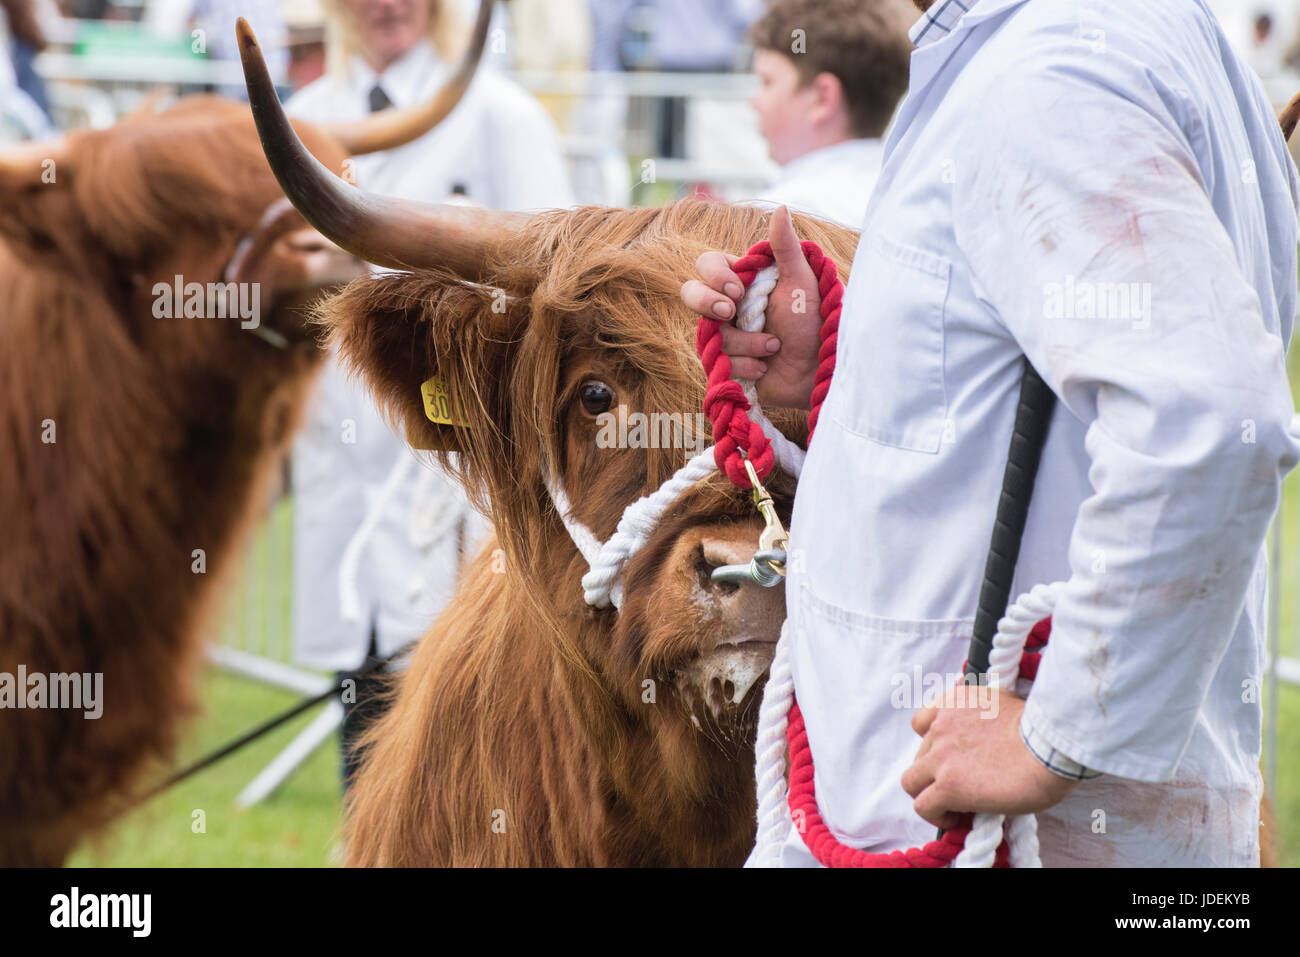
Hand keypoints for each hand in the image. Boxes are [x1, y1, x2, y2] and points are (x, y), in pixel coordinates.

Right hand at [680, 206, 824, 408]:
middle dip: (706, 302)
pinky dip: (744, 363)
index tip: (738, 289)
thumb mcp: (801, 281)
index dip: (715, 275)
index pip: (708, 264)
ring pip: (708, 332)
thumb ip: (785, 247)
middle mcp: (729, 305)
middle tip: (731, 313)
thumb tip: (780, 207)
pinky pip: (718, 360)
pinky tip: (765, 366)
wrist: (818, 371)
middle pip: (691, 293)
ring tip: (773, 346)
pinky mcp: (727, 362)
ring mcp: (725, 334)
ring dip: (744, 341)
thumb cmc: (814, 322)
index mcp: (744, 280)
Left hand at [901, 685, 1078, 830]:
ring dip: (930, 794)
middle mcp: (941, 724)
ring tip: (955, 806)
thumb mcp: (1008, 704)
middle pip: (920, 756)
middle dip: (937, 773)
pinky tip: (957, 818)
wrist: (1051, 747)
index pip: (922, 723)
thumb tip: (990, 739)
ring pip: (911, 781)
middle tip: (963, 787)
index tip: (954, 760)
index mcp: (956, 702)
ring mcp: (941, 755)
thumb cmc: (1044, 731)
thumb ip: (986, 717)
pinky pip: (923, 805)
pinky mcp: (948, 785)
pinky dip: (936, 816)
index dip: (934, 745)